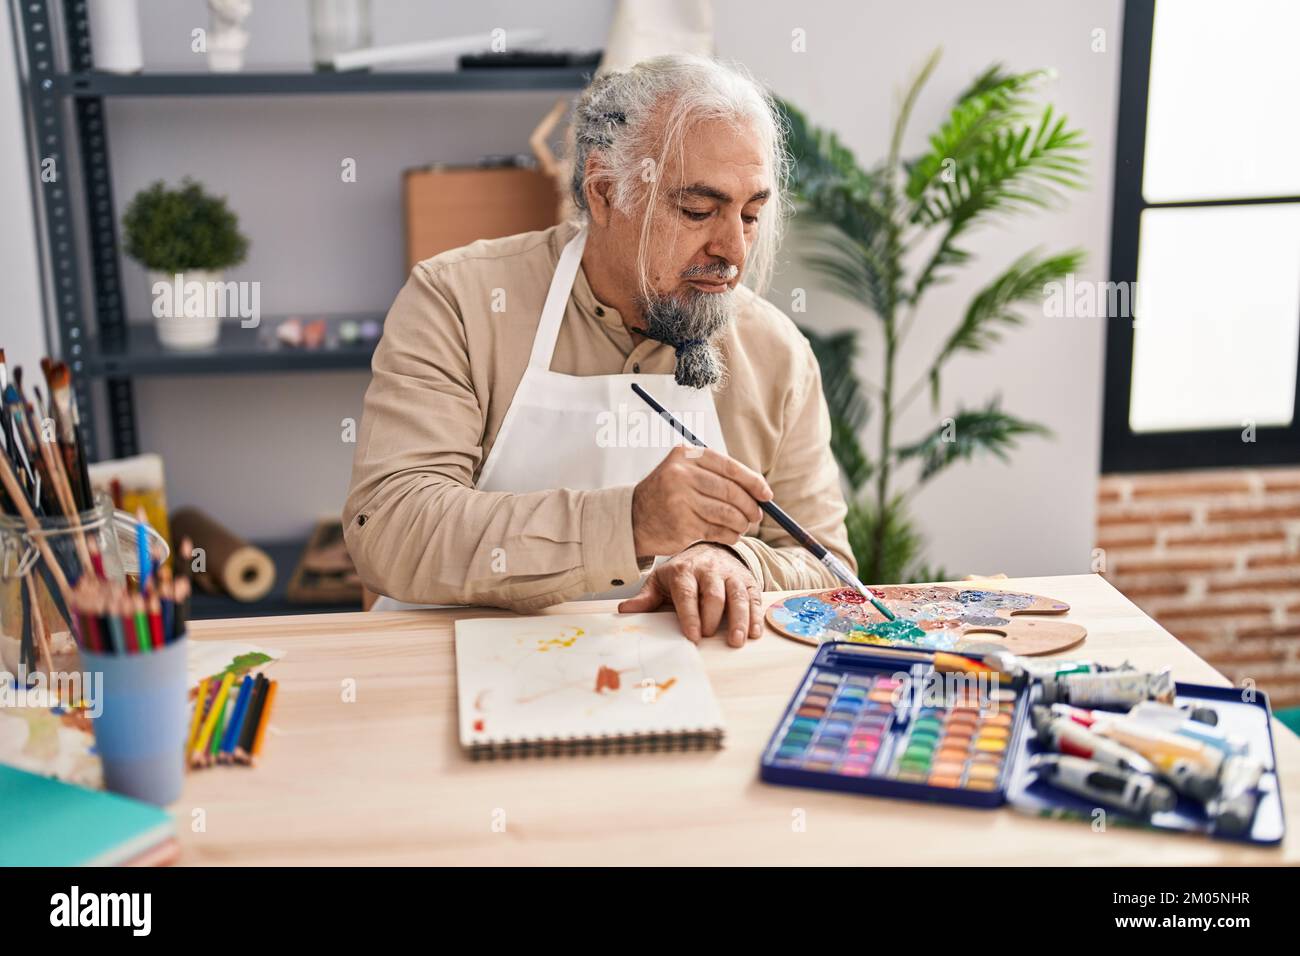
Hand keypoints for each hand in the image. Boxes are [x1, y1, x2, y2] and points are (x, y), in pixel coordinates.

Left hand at [617, 543, 763, 647]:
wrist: (709, 551)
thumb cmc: (682, 574)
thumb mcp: (660, 581)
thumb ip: (646, 598)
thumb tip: (625, 610)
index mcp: (684, 572)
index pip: (687, 594)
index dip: (690, 615)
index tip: (693, 636)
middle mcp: (709, 570)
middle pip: (714, 594)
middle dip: (712, 617)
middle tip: (710, 637)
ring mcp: (730, 575)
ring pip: (737, 596)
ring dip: (739, 619)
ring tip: (737, 640)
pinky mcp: (747, 581)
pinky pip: (754, 597)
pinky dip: (756, 616)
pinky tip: (754, 633)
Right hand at [631, 446, 771, 558]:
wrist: (634, 519)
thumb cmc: (669, 495)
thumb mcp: (686, 473)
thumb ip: (719, 476)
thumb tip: (761, 491)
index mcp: (686, 456)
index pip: (730, 467)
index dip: (753, 482)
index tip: (766, 495)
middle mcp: (681, 475)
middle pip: (731, 491)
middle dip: (750, 506)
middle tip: (756, 516)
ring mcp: (680, 500)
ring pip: (727, 513)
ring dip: (741, 523)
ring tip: (742, 526)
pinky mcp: (682, 525)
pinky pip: (718, 530)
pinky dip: (730, 535)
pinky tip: (730, 535)